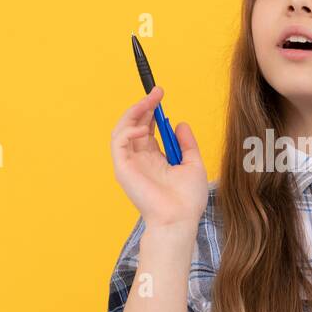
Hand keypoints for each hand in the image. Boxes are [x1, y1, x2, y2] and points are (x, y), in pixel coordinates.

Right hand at [110, 85, 207, 233]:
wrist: (180, 219)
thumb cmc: (187, 199)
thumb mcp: (193, 164)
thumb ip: (187, 144)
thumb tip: (180, 123)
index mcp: (154, 158)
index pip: (147, 128)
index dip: (152, 110)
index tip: (161, 95)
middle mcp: (139, 159)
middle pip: (134, 124)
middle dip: (144, 106)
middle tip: (157, 92)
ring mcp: (130, 163)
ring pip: (122, 129)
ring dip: (134, 112)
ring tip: (149, 103)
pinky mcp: (122, 168)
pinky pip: (118, 143)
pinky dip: (128, 130)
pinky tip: (144, 127)